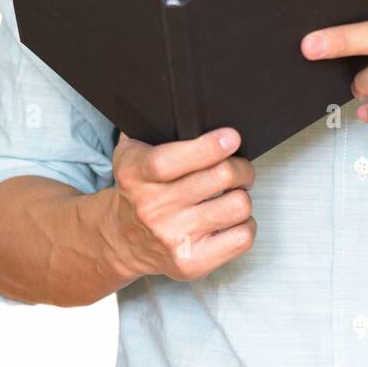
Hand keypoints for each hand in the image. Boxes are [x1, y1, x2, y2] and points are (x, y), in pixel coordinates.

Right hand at [108, 127, 255, 280]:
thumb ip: (154, 126)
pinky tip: (230, 218)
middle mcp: (152, 208)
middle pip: (220, 177)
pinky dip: (245, 224)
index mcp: (135, 174)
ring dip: (242, 194)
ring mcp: (172, 239)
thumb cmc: (139, 186)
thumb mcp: (131, 151)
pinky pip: (242, 237)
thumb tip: (191, 103)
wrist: (122, 238)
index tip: (231, 137)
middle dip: (240, 166)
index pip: (171, 162)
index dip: (207, 147)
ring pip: (237, 205)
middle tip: (237, 166)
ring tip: (233, 191)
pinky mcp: (192, 263)